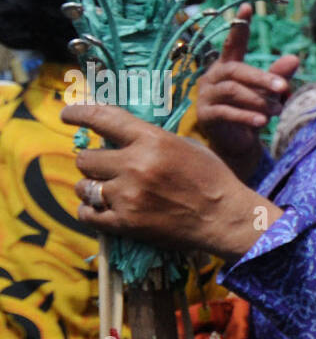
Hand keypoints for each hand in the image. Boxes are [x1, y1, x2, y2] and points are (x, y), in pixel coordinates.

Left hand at [60, 102, 281, 260]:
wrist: (226, 218)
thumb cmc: (211, 178)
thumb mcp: (184, 145)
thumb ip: (149, 139)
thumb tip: (118, 136)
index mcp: (151, 141)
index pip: (101, 119)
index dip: (78, 114)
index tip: (67, 115)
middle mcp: (136, 166)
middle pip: (86, 158)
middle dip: (92, 161)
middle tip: (103, 166)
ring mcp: (128, 197)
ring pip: (84, 186)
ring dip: (90, 186)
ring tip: (103, 188)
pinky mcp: (126, 223)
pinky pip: (87, 214)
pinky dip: (89, 210)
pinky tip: (98, 207)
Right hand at [196, 3, 299, 177]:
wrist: (235, 144)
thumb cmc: (251, 112)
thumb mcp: (267, 93)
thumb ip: (277, 76)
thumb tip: (294, 58)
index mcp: (228, 66)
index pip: (233, 43)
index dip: (239, 27)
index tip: (248, 7)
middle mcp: (214, 77)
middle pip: (236, 70)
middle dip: (261, 78)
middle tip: (283, 87)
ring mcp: (206, 95)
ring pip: (232, 91)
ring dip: (257, 99)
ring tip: (277, 110)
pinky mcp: (205, 115)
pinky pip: (226, 112)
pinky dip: (246, 116)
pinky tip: (263, 121)